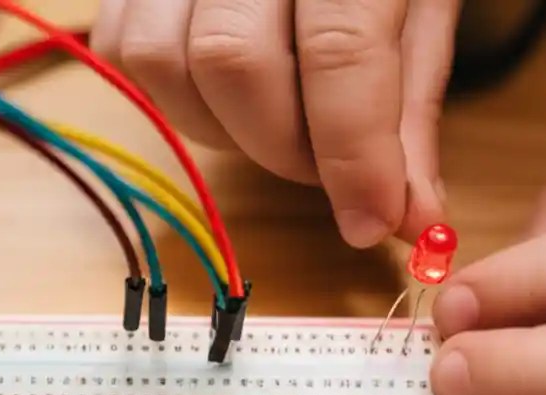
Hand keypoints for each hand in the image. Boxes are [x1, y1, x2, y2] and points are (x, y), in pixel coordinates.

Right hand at [91, 0, 458, 246]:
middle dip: (282, 147)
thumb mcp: (423, 7)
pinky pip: (123, 50)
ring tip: (276, 121)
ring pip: (163, 61)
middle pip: (233, 61)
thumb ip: (409, 111)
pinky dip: (176, 97)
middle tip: (324, 167)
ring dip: (222, 127)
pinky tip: (227, 95)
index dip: (353, 154)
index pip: (339, 50)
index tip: (369, 222)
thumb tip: (408, 218)